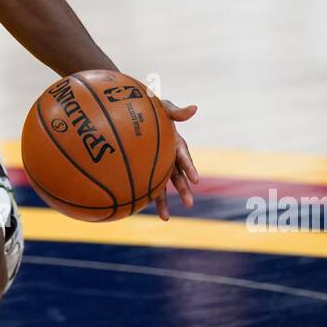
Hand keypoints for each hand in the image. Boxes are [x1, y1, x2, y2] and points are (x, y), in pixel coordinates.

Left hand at [151, 99, 197, 220]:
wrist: (131, 115)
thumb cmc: (150, 109)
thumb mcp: (163, 107)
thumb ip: (176, 111)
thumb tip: (194, 108)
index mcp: (175, 144)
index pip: (184, 157)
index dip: (190, 168)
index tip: (195, 179)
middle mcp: (169, 158)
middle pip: (178, 177)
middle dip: (184, 191)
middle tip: (189, 204)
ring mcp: (157, 166)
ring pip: (162, 186)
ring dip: (164, 202)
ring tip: (165, 219)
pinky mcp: (145, 170)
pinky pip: (145, 185)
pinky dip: (145, 196)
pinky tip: (140, 208)